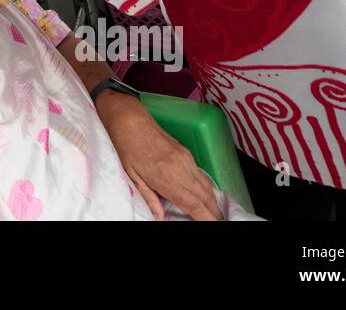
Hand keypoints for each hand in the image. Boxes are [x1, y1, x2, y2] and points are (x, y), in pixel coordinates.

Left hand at [95, 91, 223, 220]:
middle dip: (215, 213)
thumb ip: (149, 199)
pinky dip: (206, 187)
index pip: (194, 204)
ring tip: (213, 213)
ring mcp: (186, 160)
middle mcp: (181, 169)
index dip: (206, 218)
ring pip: (207, 186)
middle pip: (207, 197)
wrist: (131, 120)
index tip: (213, 225)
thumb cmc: (127, 148)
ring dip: (213, 201)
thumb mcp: (132, 177)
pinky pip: (201, 174)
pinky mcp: (186, 153)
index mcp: (167, 179)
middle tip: (217, 221)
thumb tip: (160, 217)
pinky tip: (203, 195)